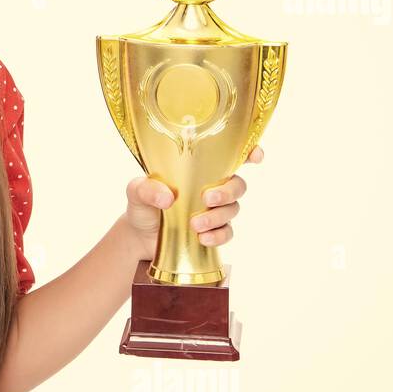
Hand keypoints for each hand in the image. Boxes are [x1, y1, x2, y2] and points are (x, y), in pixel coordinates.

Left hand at [122, 144, 264, 260]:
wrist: (138, 236)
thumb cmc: (142, 205)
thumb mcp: (136, 192)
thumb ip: (147, 189)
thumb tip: (168, 198)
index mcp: (197, 170)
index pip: (230, 156)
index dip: (248, 152)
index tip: (255, 157)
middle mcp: (211, 187)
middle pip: (237, 185)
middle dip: (227, 192)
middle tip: (206, 199)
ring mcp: (214, 210)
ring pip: (233, 209)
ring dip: (217, 217)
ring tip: (195, 225)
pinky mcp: (212, 231)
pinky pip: (227, 233)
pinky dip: (218, 235)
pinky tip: (203, 239)